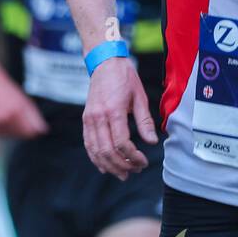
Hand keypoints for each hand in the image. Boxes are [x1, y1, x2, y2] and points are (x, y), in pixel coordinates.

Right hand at [0, 73, 48, 138]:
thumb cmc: (10, 93)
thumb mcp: (26, 102)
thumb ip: (35, 117)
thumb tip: (43, 131)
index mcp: (16, 111)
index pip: (29, 131)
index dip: (34, 131)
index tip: (34, 127)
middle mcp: (4, 118)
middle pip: (20, 134)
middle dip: (23, 129)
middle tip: (18, 115)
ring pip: (10, 135)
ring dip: (12, 129)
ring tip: (9, 115)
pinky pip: (0, 134)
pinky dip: (3, 128)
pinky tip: (1, 117)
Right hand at [82, 56, 156, 179]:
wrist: (104, 62)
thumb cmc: (124, 77)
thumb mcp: (140, 97)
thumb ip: (145, 121)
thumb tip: (152, 142)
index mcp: (113, 110)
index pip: (121, 142)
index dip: (133, 156)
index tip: (144, 161)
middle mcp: (98, 117)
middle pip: (107, 151)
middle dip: (122, 165)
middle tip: (136, 170)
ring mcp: (89, 119)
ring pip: (95, 151)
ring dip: (109, 166)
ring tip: (123, 174)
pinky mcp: (85, 120)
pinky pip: (88, 144)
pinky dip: (96, 158)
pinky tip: (105, 166)